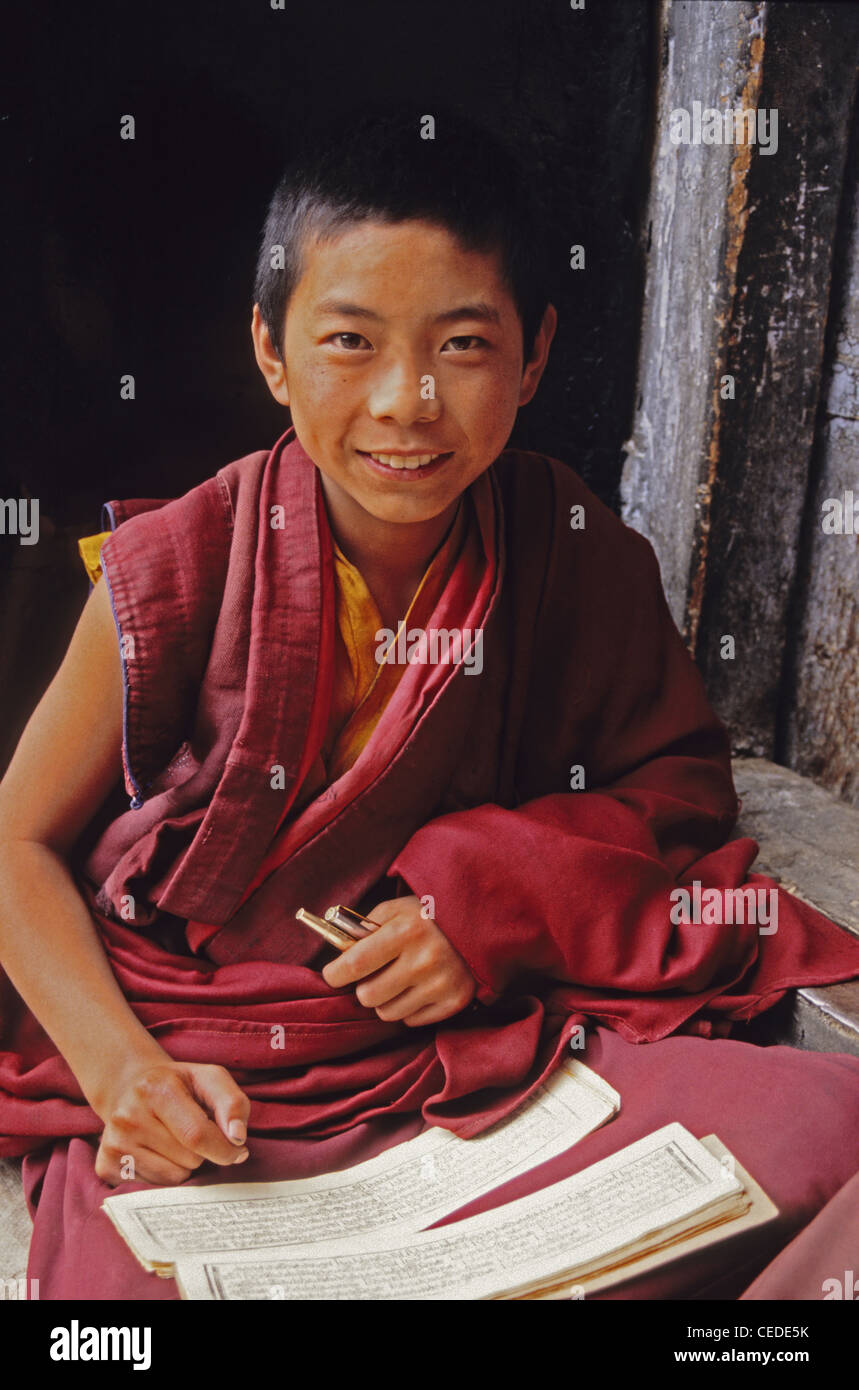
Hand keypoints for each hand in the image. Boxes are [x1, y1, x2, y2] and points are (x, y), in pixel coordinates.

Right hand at [92, 1056, 251, 1186]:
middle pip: (189, 1160)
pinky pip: (153, 1190)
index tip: (237, 1150)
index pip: (198, 1135)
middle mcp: (128, 1117)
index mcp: (156, 1089)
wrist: (129, 1087)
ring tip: (173, 1142)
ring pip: (173, 1180)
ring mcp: (113, 1143)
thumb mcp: (209, 1078)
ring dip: (183, 1167)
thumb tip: (238, 1139)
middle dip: (202, 1153)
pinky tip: (156, 1154)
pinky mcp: (106, 1166)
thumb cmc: (178, 1086)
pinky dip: (163, 1177)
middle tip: (191, 1133)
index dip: (225, 1149)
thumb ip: (233, 1103)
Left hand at [321, 894, 475, 1026]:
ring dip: (386, 1000)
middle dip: (364, 987)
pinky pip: (411, 1021)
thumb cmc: (428, 917)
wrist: (479, 924)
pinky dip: (410, 1008)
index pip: (356, 963)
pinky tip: (420, 987)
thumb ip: (366, 928)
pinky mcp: (455, 1001)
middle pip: (368, 996)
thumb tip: (339, 954)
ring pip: (387, 1013)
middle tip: (373, 975)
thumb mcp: (396, 909)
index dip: (337, 973)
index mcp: (406, 932)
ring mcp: (441, 984)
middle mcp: (424, 960)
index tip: (333, 975)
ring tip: (399, 980)